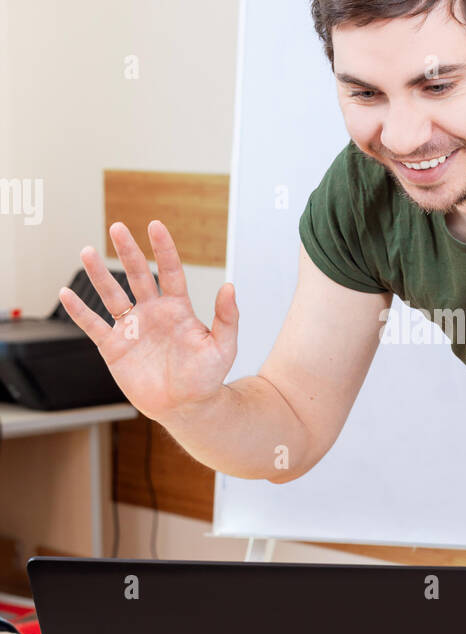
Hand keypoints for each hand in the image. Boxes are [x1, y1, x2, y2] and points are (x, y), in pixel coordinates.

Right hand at [59, 219, 237, 422]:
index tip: (155, 226)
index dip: (164, 249)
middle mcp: (153, 312)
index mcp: (178, 309)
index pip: (170, 271)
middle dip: (128, 251)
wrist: (186, 408)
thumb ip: (227, 318)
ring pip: (112, 294)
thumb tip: (230, 286)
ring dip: (99, 274)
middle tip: (118, 227)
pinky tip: (67, 293)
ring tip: (87, 251)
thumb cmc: (206, 378)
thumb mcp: (223, 347)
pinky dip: (79, 310)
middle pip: (138, 275)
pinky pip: (93, 325)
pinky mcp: (114, 347)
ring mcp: (132, 328)